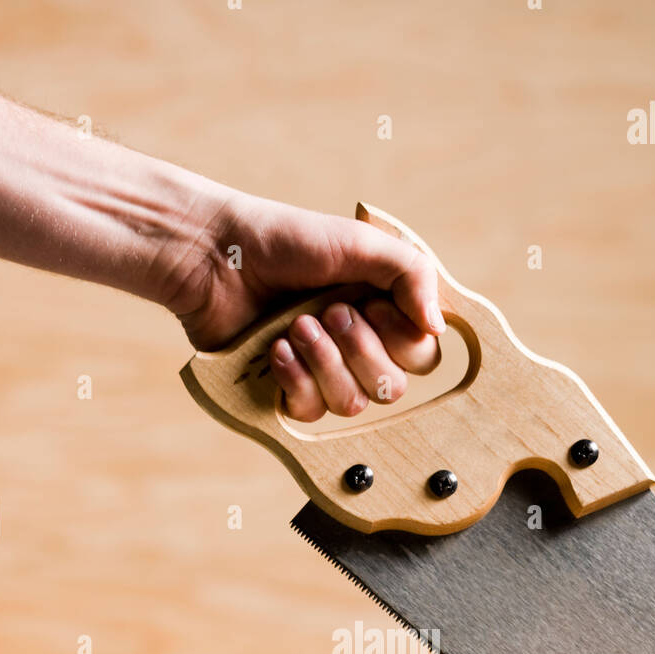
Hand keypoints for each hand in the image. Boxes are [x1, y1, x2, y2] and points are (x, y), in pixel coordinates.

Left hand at [162, 190, 443, 420]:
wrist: (215, 255)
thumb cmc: (286, 240)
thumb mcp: (360, 243)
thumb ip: (413, 275)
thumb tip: (439, 328)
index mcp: (383, 311)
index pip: (422, 355)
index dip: (400, 338)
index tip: (369, 302)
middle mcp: (359, 345)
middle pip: (392, 388)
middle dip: (360, 349)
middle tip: (328, 311)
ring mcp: (323, 371)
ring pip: (352, 404)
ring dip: (325, 361)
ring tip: (296, 325)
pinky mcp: (287, 390)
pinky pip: (311, 411)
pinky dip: (295, 378)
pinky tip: (276, 349)